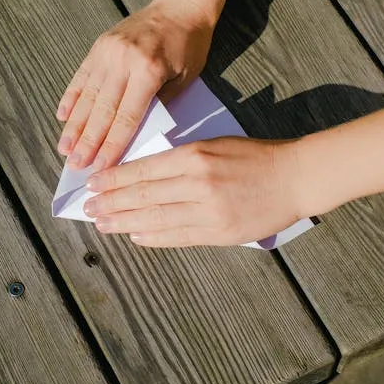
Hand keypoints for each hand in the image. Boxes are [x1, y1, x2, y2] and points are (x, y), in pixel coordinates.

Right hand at [57, 0, 213, 170]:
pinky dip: (71, 97)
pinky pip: (81, 75)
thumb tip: (132, 136)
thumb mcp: (185, 79)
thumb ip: (158, 105)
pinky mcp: (100, 44)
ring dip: (74, 125)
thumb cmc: (189, 45)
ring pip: (87, 95)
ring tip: (64, 148)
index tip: (100, 168)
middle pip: (101, 110)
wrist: (181, 4)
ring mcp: (108, 50)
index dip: (111, 146)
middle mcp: (123, 60)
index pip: (125, 118)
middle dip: (87, 142)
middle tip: (74, 166)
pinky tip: (62, 117)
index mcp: (148, 70)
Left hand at [83, 137, 307, 246]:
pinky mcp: (221, 232)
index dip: (114, 179)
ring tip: (103, 224)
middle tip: (88, 208)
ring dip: (125, 222)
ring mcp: (210, 210)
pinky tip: (135, 235)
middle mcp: (198, 183)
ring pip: (156, 217)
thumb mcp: (213, 145)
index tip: (93, 184)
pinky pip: (179, 236)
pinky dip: (154, 237)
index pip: (143, 169)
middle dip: (111, 202)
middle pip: (144, 195)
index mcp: (195, 155)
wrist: (295, 177)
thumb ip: (180, 160)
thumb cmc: (254, 157)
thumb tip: (141, 176)